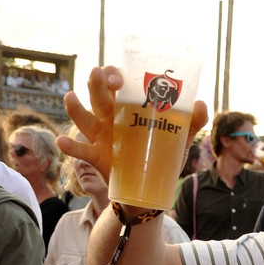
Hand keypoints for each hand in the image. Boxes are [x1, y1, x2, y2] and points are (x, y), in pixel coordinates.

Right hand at [58, 65, 209, 184]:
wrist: (150, 189)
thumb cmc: (160, 156)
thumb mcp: (178, 140)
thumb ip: (190, 122)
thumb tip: (201, 104)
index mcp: (127, 107)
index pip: (116, 82)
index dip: (115, 75)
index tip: (120, 79)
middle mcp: (109, 116)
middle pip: (98, 94)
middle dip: (97, 83)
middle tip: (100, 76)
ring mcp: (99, 135)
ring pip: (83, 116)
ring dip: (75, 107)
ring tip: (71, 97)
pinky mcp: (95, 155)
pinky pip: (79, 150)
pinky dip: (69, 146)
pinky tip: (62, 141)